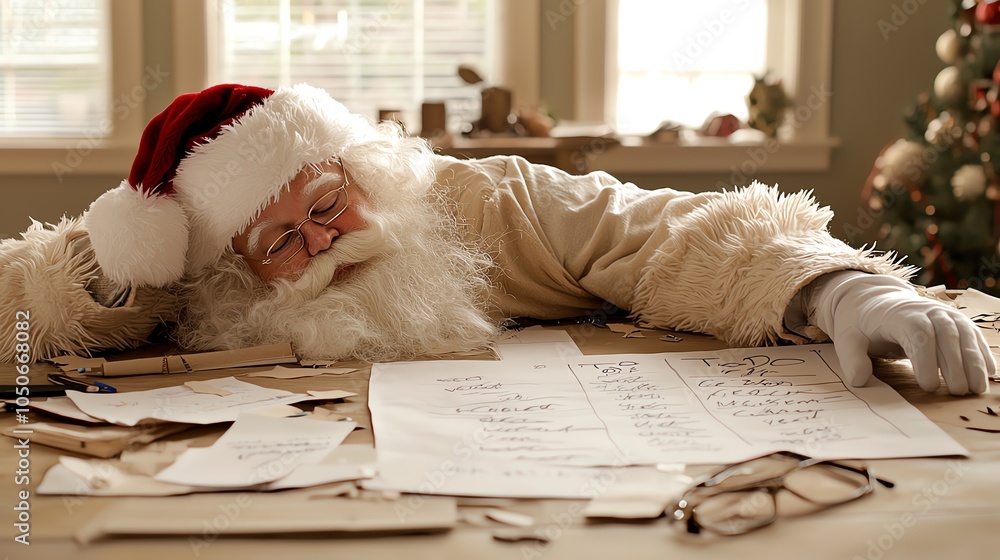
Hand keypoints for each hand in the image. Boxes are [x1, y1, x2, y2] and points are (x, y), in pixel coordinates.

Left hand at [808, 271, 993, 394]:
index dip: (925, 359)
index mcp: (899, 315)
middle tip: (957, 392)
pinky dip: (981, 353)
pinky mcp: (954, 320)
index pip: (918, 333)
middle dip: (955, 364)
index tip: (926, 386)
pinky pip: (972, 334)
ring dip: (974, 361)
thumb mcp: (846, 339)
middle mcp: (926, 310)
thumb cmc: (861, 324)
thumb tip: (858, 380)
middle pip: (946, 334)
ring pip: (964, 333)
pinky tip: (988, 374)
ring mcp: (943, 313)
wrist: (874, 302)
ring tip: (977, 389)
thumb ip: (851, 359)